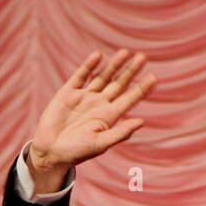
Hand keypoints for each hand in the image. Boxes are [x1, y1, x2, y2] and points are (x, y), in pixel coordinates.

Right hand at [27, 48, 157, 188]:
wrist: (50, 152)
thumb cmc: (77, 152)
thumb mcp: (100, 144)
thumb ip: (120, 133)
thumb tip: (142, 122)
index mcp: (110, 117)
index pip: (130, 99)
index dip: (141, 89)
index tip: (154, 78)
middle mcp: (99, 104)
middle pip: (119, 84)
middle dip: (130, 71)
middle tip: (143, 57)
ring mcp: (84, 97)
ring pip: (103, 77)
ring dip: (114, 65)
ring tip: (125, 52)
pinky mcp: (68, 92)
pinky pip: (81, 76)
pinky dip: (89, 66)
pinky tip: (98, 56)